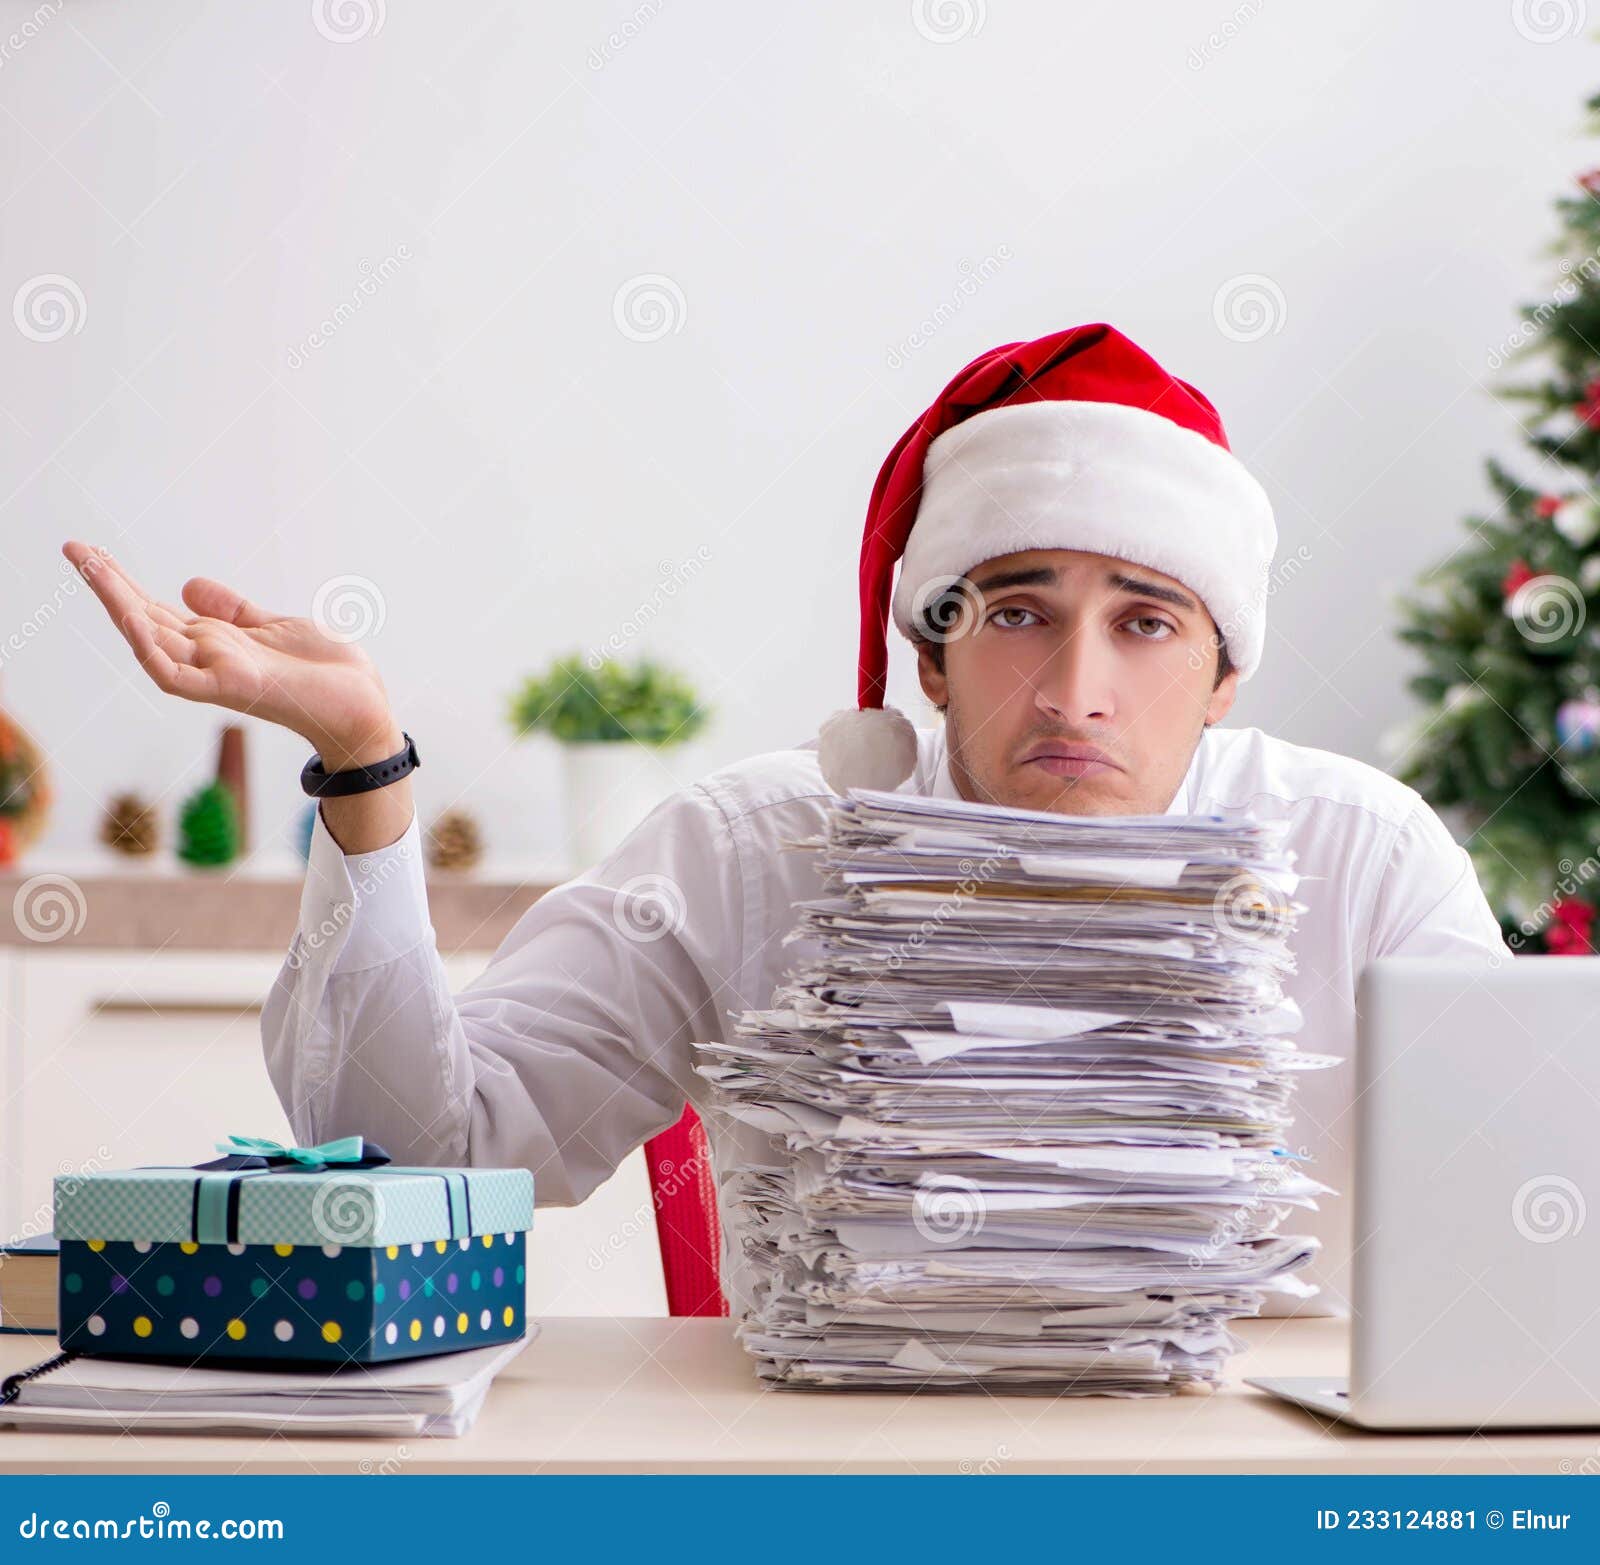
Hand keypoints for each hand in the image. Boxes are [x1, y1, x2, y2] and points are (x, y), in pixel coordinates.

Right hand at [63, 540, 400, 768]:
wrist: (363, 706)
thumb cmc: (324, 673)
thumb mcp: (273, 626)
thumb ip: (231, 611)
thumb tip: (187, 585)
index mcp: (216, 643)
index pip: (156, 610)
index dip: (123, 582)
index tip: (92, 552)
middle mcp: (209, 659)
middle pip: (145, 619)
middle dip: (108, 585)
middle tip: (73, 547)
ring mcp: (218, 674)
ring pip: (152, 642)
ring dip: (120, 606)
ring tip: (91, 568)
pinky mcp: (236, 687)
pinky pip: (180, 676)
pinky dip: (154, 652)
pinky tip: (135, 621)